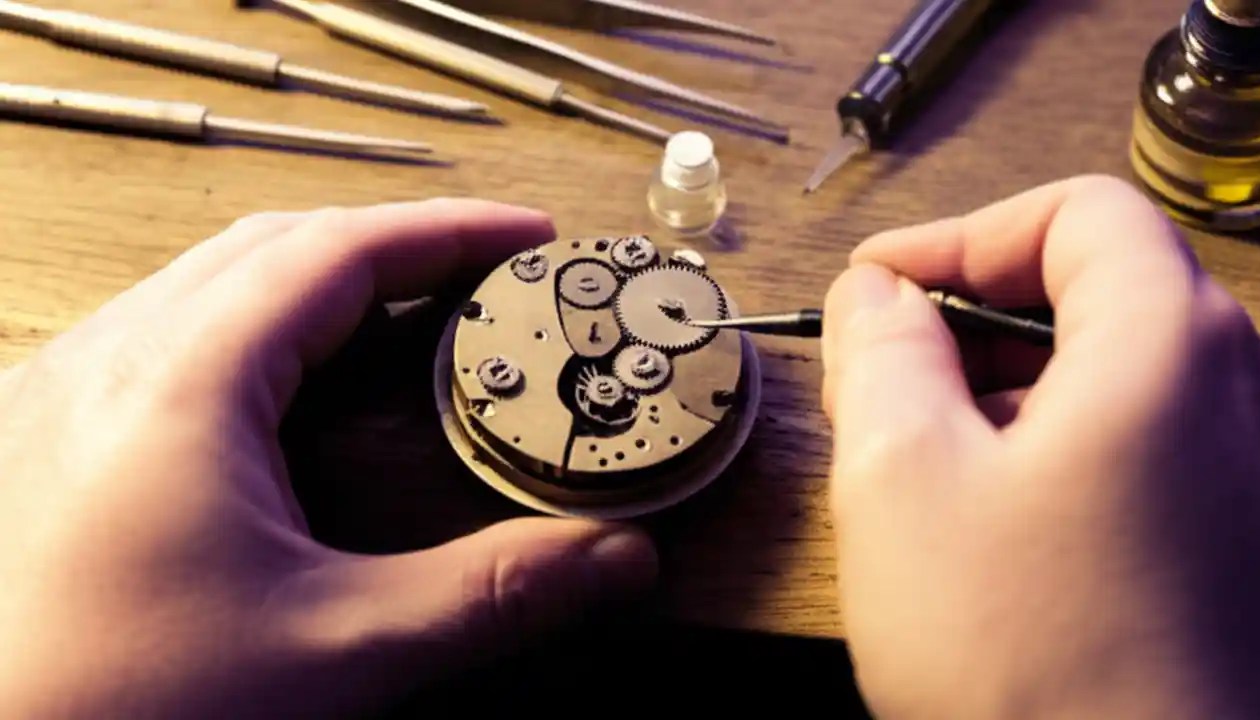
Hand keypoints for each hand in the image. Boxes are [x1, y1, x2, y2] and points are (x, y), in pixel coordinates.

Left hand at [0, 200, 656, 717]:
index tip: (532, 237)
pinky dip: (254, 315)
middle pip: (278, 245)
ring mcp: (61, 391)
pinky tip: (283, 366)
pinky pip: (165, 327)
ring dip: (321, 271)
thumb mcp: (335, 654)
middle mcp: (110, 359)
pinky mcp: (41, 433)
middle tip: (486, 267)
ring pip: (212, 278)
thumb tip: (619, 558)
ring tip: (407, 298)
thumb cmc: (122, 707)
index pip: (341, 253)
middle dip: (395, 240)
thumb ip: (489, 597)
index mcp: (182, 381)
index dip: (450, 231)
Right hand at [822, 176, 1259, 718]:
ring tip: (920, 463)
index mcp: (1167, 346)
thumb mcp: (902, 480)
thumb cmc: (1035, 665)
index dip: (957, 236)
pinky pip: (1138, 447)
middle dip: (969, 318)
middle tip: (880, 378)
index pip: (1074, 212)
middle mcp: (1240, 394)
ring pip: (1111, 374)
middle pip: (1094, 287)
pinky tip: (988, 526)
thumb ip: (879, 354)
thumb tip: (875, 295)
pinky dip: (1052, 448)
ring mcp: (1252, 473)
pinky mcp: (1239, 541)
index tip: (876, 289)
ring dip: (1003, 389)